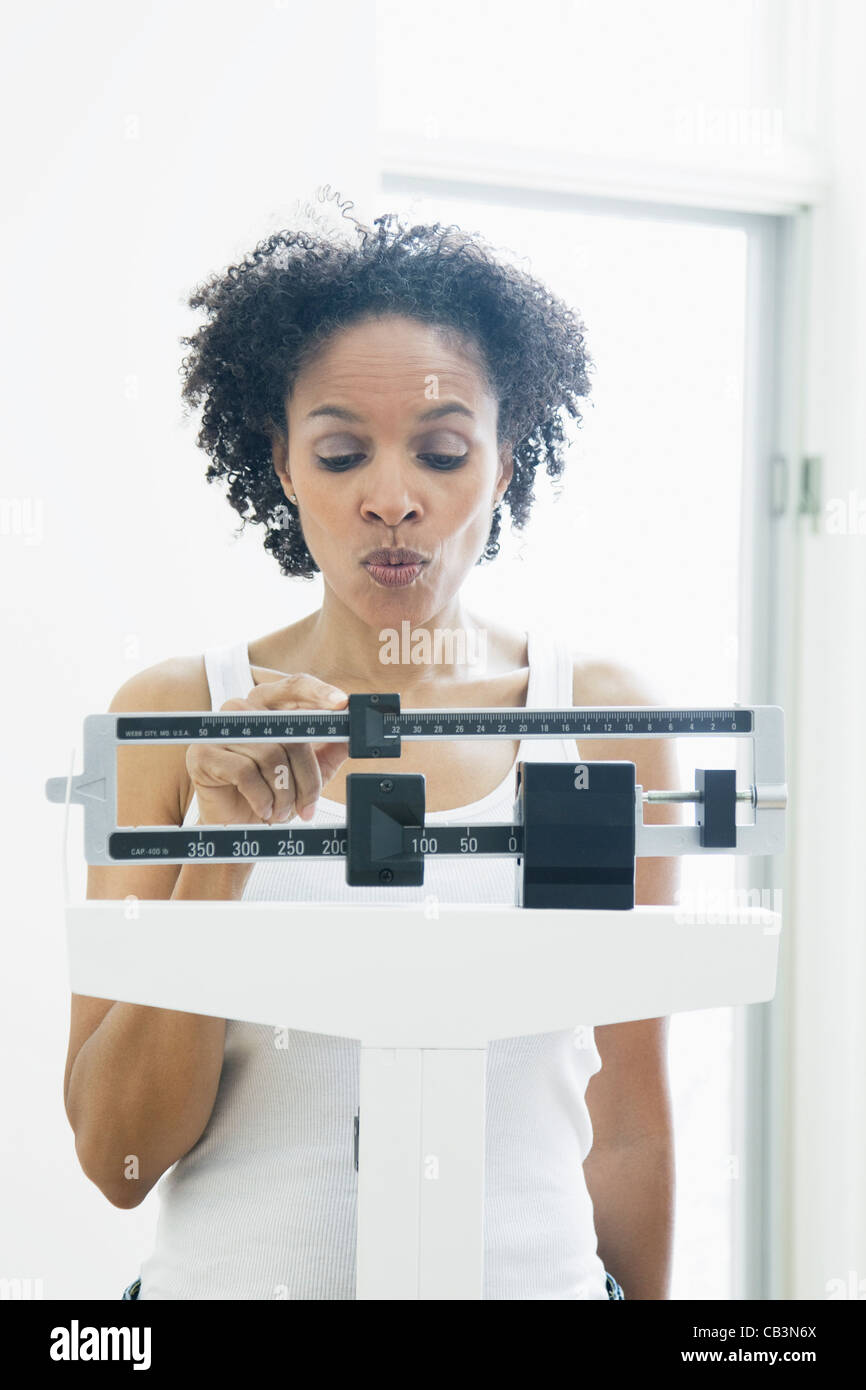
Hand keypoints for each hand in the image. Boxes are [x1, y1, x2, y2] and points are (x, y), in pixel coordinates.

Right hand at [186, 673, 349, 825]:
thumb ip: (332, 747)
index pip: (294, 686)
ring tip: (281, 810)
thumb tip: (357, 731)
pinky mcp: (202, 754)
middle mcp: (241, 710)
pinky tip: (263, 809)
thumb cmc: (272, 792)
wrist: (238, 826)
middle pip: (290, 734)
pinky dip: (262, 798)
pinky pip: (245, 773)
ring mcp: (218, 730)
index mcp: (266, 705)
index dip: (319, 692)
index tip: (342, 704)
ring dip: (283, 793)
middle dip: (306, 777)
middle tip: (308, 805)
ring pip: (270, 756)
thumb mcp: (310, 770)